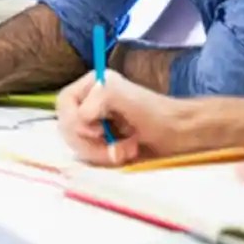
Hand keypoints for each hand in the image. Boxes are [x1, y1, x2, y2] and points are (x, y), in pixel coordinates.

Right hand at [55, 69, 192, 165]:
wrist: (178, 134)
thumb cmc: (155, 112)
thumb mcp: (123, 95)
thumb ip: (97, 98)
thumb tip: (81, 117)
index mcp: (93, 85)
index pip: (64, 102)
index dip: (74, 119)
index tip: (97, 129)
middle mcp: (90, 103)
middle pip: (67, 127)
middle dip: (89, 141)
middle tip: (111, 145)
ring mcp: (95, 125)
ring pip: (77, 145)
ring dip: (100, 152)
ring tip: (126, 149)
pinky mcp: (101, 145)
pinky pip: (89, 156)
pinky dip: (106, 158)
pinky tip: (125, 153)